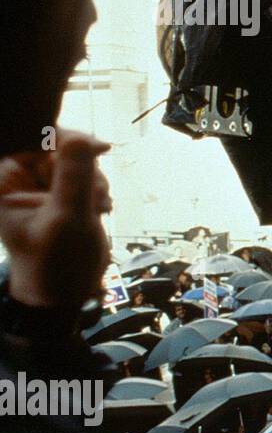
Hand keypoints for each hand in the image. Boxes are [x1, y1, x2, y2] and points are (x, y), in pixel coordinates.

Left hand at [0, 128, 111, 307]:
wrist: (65, 294)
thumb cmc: (56, 264)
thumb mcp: (67, 220)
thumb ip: (73, 178)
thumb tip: (80, 138)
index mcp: (5, 183)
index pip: (32, 139)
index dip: (66, 138)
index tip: (98, 149)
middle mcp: (18, 182)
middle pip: (57, 147)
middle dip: (84, 165)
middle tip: (97, 193)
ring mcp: (39, 189)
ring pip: (74, 161)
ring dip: (95, 179)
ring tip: (99, 206)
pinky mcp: (58, 197)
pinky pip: (82, 176)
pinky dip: (97, 189)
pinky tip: (101, 209)